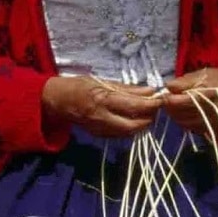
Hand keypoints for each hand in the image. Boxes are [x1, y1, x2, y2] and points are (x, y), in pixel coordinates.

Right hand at [40, 76, 160, 137]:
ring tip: (145, 112)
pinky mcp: (99, 135)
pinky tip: (131, 118)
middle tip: (155, 108)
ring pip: (129, 132)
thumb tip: (150, 90)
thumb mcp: (101, 81)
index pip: (134, 106)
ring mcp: (100, 129)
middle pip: (134, 125)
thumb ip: (127, 88)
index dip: (151, 104)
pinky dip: (130, 127)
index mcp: (102, 100)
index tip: (161, 99)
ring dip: (141, 124)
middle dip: (149, 118)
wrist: (56, 101)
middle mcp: (102, 117)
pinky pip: (120, 134)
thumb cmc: (78, 86)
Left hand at [162, 68, 217, 137]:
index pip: (183, 102)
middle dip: (170, 107)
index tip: (163, 95)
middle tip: (165, 100)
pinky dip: (182, 121)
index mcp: (208, 95)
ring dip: (175, 115)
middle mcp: (211, 111)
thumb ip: (182, 82)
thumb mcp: (199, 75)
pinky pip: (190, 127)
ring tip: (173, 106)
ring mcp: (211, 121)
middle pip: (181, 114)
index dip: (169, 99)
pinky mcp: (210, 128)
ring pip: (183, 122)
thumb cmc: (214, 80)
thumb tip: (168, 87)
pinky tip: (182, 113)